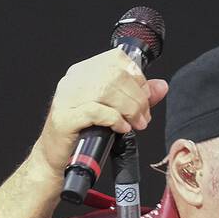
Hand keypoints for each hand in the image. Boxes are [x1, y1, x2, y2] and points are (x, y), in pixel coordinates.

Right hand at [35, 48, 168, 175]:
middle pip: (114, 75)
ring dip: (129, 109)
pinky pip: (95, 111)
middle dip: (137, 97)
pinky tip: (122, 128)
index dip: (137, 76)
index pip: (116, 59)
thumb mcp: (114, 112)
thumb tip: (161, 86)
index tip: (145, 97)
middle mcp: (74, 80)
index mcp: (84, 72)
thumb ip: (136, 97)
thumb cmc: (84, 134)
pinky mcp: (65, 118)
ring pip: (106, 90)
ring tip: (137, 124)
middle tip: (144, 117)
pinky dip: (114, 119)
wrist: (58, 158)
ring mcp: (67, 98)